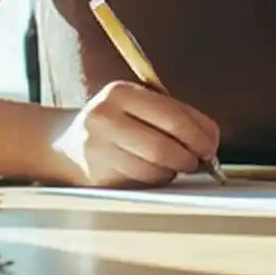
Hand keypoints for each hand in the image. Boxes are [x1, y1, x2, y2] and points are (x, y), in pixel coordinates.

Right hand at [52, 80, 219, 187]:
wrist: (63, 143)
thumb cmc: (117, 122)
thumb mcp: (141, 105)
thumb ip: (179, 115)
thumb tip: (211, 138)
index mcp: (121, 92)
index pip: (172, 116)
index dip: (199, 135)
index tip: (211, 145)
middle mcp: (105, 117)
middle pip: (163, 146)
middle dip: (190, 157)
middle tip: (199, 161)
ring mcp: (97, 148)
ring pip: (154, 168)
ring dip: (174, 170)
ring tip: (176, 164)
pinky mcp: (96, 174)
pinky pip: (141, 181)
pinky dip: (158, 179)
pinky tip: (157, 171)